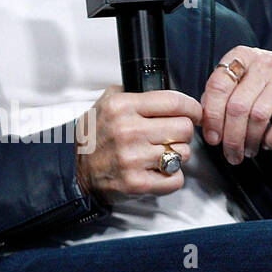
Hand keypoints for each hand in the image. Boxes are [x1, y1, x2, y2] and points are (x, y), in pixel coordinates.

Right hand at [75, 84, 203, 198]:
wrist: (78, 173)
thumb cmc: (96, 138)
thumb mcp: (105, 104)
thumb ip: (132, 92)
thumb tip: (163, 88)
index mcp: (122, 107)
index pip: (174, 102)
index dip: (192, 108)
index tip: (194, 114)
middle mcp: (127, 131)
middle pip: (183, 128)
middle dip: (182, 132)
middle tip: (172, 136)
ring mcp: (132, 159)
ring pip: (183, 153)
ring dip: (176, 155)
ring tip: (160, 154)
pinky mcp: (137, 183)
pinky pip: (176, 178)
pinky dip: (171, 176)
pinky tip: (158, 171)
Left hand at [200, 47, 271, 162]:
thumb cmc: (269, 82)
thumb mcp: (244, 79)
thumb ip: (222, 94)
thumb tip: (203, 121)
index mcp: (242, 56)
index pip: (217, 86)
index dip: (211, 116)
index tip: (212, 138)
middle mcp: (263, 62)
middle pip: (237, 107)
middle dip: (231, 138)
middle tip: (231, 154)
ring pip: (258, 117)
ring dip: (250, 141)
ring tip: (248, 151)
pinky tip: (268, 144)